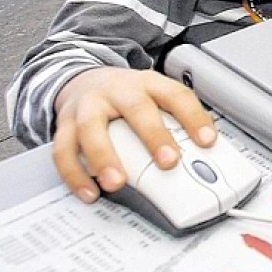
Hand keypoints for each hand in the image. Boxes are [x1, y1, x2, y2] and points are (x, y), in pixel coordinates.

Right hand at [52, 67, 215, 203]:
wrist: (84, 80)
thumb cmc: (126, 96)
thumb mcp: (154, 98)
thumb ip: (175, 121)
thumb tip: (207, 154)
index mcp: (148, 83)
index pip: (176, 96)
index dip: (194, 117)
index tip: (207, 141)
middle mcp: (118, 91)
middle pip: (136, 109)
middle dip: (154, 137)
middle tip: (169, 163)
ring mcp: (88, 106)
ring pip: (91, 128)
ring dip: (104, 158)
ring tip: (117, 183)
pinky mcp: (64, 124)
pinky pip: (64, 150)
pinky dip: (75, 174)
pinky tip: (89, 192)